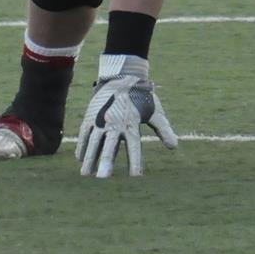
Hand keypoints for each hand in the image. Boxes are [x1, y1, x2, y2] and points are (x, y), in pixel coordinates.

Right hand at [74, 54, 177, 177]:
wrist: (122, 76)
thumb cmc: (141, 96)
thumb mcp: (155, 111)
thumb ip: (163, 129)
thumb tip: (174, 147)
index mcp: (131, 122)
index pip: (133, 146)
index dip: (135, 161)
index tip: (135, 176)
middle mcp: (114, 122)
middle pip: (109, 146)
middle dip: (106, 162)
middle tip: (103, 178)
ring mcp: (100, 119)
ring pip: (93, 142)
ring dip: (89, 159)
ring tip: (86, 174)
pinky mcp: (91, 116)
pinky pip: (84, 133)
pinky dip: (82, 146)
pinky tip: (80, 159)